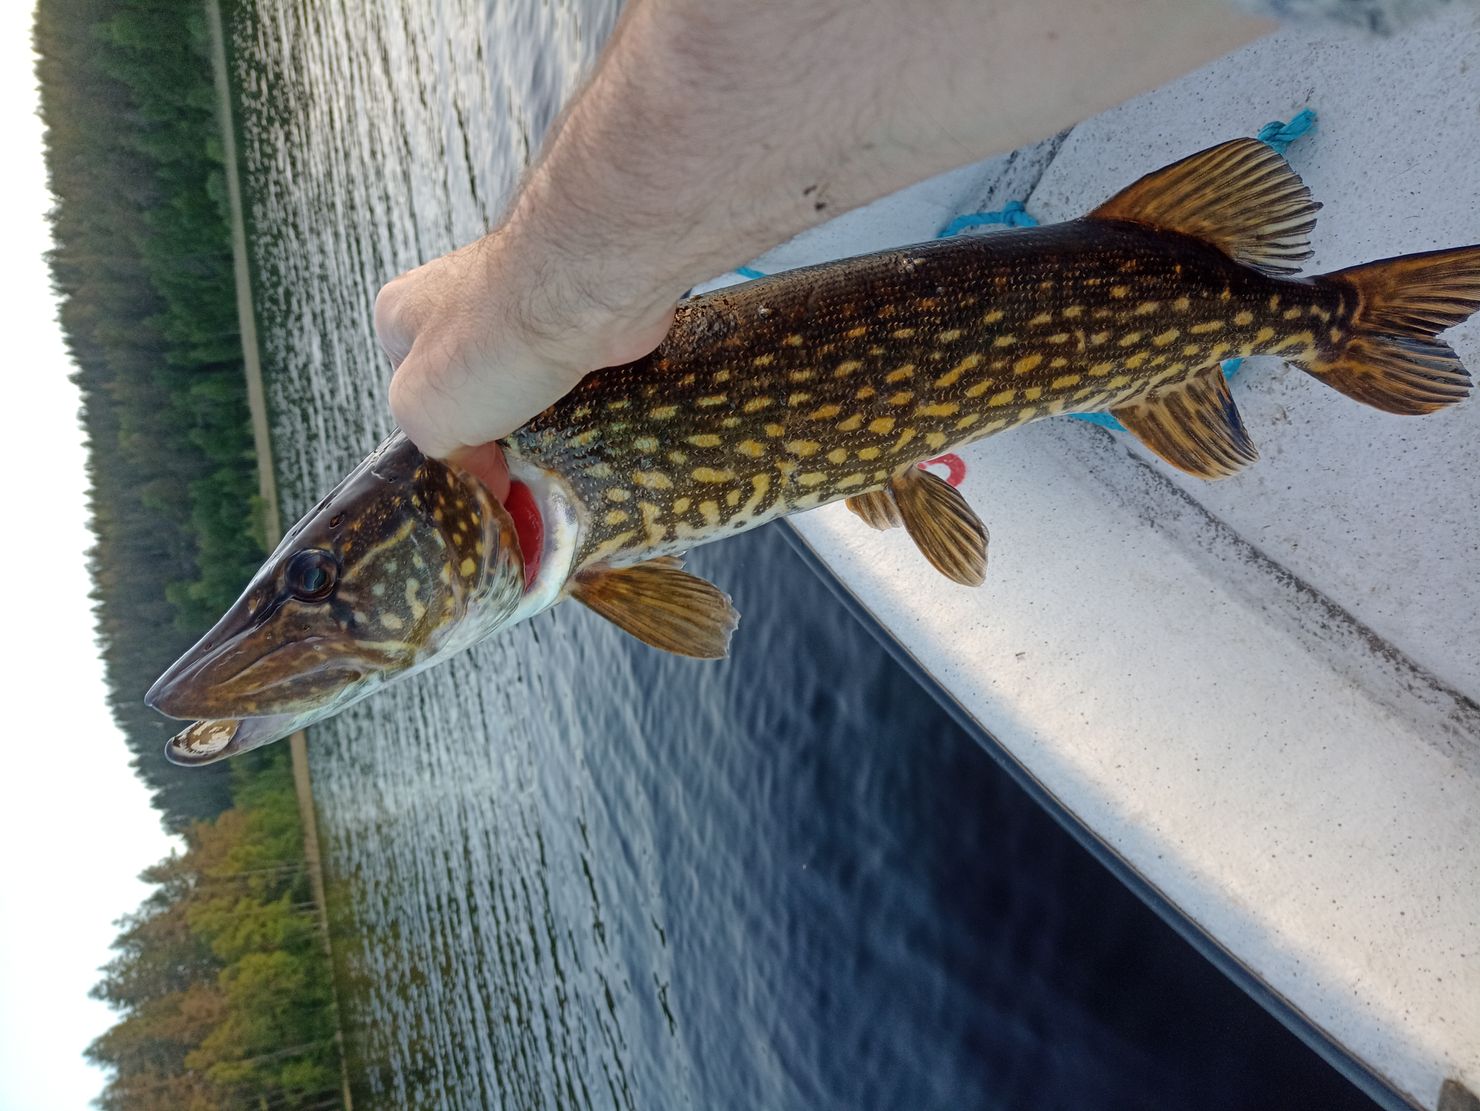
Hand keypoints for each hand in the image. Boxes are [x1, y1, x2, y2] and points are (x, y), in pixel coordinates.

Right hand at [376, 227, 674, 468]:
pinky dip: (583, 404)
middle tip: (516, 465)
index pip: (415, 395)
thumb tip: (486, 485)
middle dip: (498, 433)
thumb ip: (442, 456)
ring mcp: (526, 309)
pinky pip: (576, 379)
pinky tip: (588, 418)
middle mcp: (463, 304)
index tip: (473, 472)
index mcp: (405, 317)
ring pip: (529, 390)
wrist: (586, 292)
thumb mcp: (426, 414)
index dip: (443, 439)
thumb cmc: (494, 334)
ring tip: (555, 444)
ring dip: (543, 423)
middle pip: (476, 393)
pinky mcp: (580, 321)